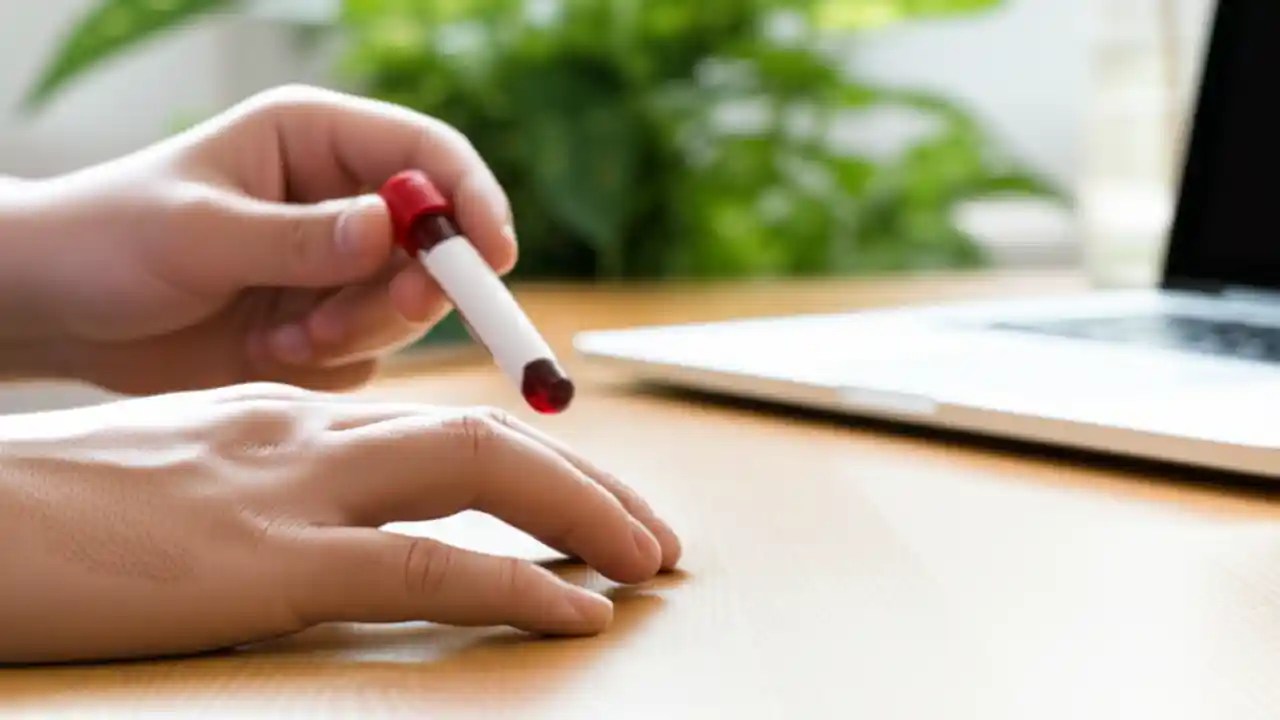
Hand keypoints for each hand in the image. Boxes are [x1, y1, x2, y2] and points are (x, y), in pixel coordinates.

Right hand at [0, 383, 680, 663]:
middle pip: (488, 437)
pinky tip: (577, 615)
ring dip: (585, 519)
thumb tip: (343, 523)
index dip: (538, 463)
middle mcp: (308, 434)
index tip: (592, 503)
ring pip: (480, 478)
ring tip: (650, 562)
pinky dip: (518, 585)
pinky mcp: (268, 564)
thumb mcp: (184, 477)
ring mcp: (294, 492)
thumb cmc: (56, 509)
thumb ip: (271, 484)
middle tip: (657, 535)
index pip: (446, 426)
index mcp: (290, 417)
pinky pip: (428, 564)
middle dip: (590, 485)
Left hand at [2, 85, 512, 392]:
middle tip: (354, 320)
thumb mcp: (200, 233)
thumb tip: (392, 231)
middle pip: (436, 244)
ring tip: (279, 337)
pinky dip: (328, 364)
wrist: (59, 312)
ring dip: (355, 332)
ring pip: (407, 308)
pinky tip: (262, 351)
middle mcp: (342, 200)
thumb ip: (300, 238)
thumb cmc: (110, 239)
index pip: (428, 156)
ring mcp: (337, 267)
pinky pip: (370, 355)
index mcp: (317, 140)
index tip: (494, 259)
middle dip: (411, 291)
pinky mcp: (326, 323)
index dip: (472, 202)